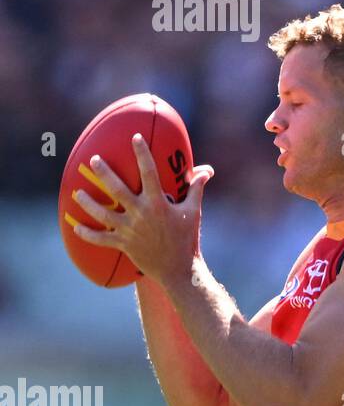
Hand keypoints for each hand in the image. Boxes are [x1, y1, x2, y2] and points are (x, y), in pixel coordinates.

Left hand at [71, 134, 213, 287]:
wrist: (178, 268)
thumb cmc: (187, 238)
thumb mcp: (193, 211)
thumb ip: (196, 188)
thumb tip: (206, 170)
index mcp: (158, 203)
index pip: (149, 172)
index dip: (141, 153)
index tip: (135, 137)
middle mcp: (141, 213)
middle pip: (117, 189)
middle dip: (104, 172)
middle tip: (93, 160)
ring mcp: (129, 229)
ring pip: (102, 212)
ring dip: (88, 202)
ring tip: (78, 192)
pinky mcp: (122, 244)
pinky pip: (100, 238)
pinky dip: (86, 234)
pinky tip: (75, 226)